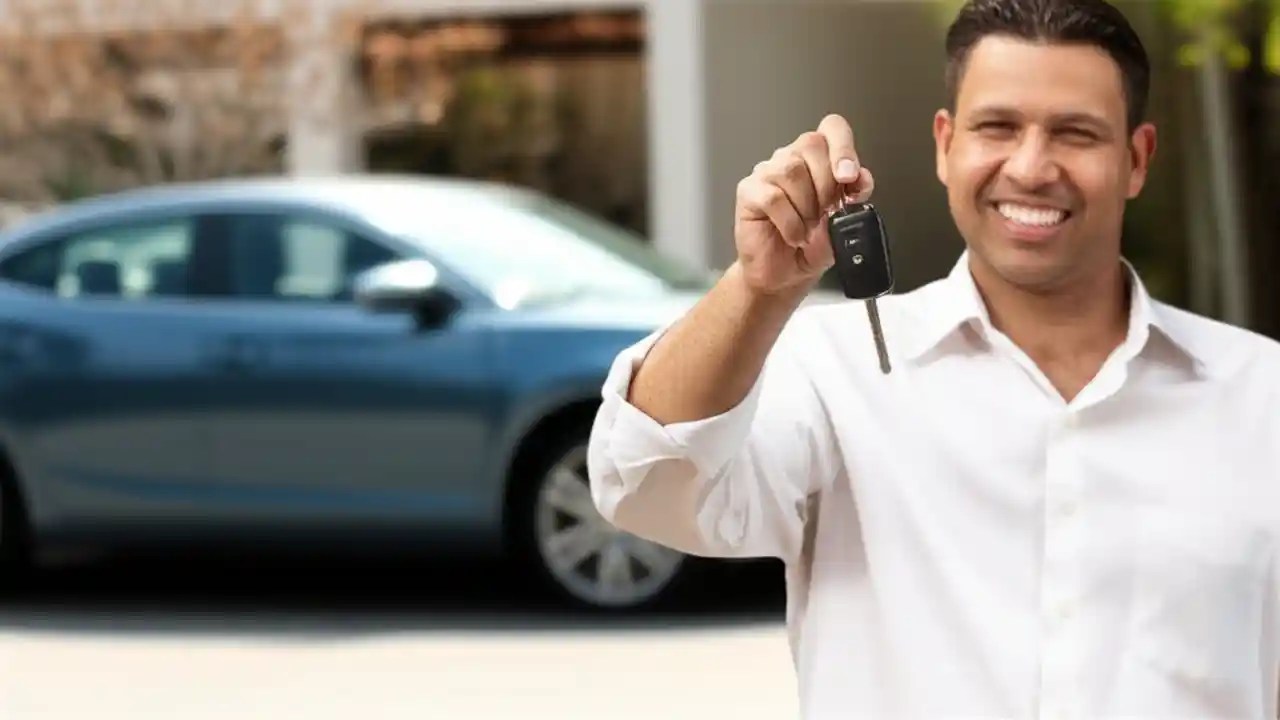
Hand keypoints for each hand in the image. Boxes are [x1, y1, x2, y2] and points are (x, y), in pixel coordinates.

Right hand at [734, 114, 874, 296]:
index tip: (848, 177)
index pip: (832, 129)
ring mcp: (767, 173)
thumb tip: (862, 178)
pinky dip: (789, 222)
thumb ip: (855, 196)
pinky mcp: (749, 191)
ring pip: (791, 171)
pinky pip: (773, 197)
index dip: (843, 147)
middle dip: (826, 185)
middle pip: (811, 145)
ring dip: (806, 207)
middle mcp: (791, 160)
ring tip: (806, 227)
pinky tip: (793, 234)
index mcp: (818, 160)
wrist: (785, 275)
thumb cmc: (811, 247)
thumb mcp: (845, 222)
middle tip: (825, 213)